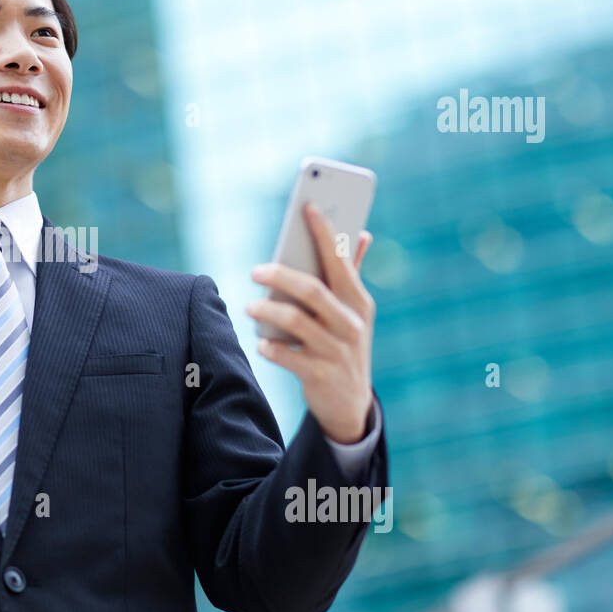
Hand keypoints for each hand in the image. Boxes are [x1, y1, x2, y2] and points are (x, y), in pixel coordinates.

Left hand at [245, 203, 375, 443]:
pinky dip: (272, 348)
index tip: (307, 206)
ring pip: (297, 322)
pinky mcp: (321, 375)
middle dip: (281, 275)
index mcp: (358, 301)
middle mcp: (351, 323)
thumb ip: (352, 274)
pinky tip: (262, 343)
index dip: (324, 232)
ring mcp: (337, 350)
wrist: (350, 405)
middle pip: (313, 290)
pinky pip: (289, 357)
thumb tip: (362, 232)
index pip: (340, 260)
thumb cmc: (344, 344)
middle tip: (255, 270)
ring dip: (269, 312)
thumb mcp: (354, 312)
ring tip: (250, 308)